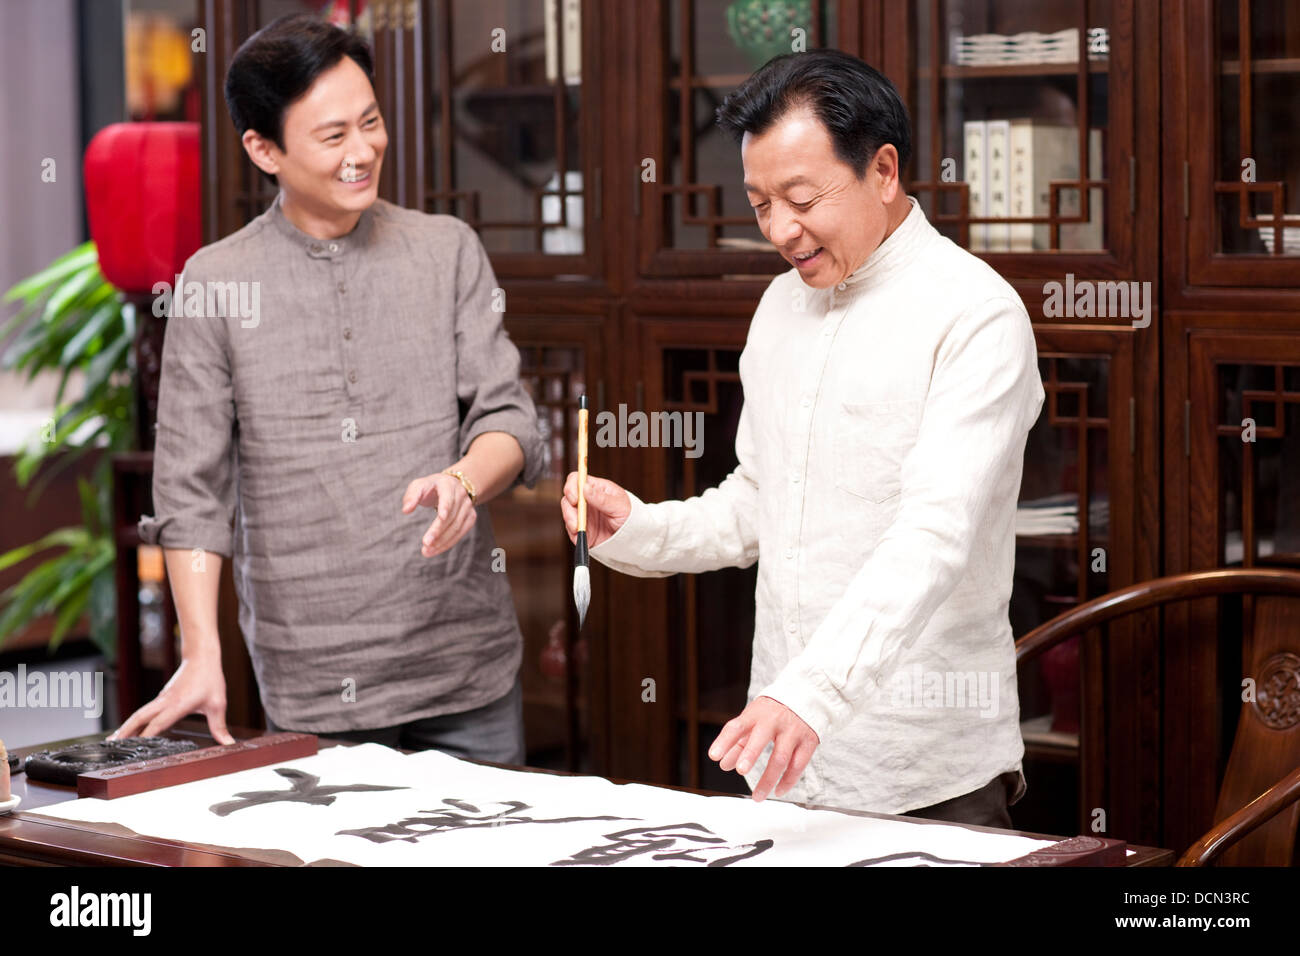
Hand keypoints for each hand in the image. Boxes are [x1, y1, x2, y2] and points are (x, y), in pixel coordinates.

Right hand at [109, 651, 233, 744]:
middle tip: (110, 745)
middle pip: (139, 718)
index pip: (157, 724)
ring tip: (114, 739)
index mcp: (177, 705)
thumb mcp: (218, 704)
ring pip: (140, 713)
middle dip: (125, 731)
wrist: (202, 656)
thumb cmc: (210, 679)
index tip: (134, 749)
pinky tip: (135, 728)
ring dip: (127, 726)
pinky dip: (137, 720)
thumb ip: (220, 727)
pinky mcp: (163, 696)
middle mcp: (165, 702)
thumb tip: (228, 744)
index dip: (145, 737)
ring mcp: (162, 698)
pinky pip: (146, 710)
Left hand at [402, 472, 475, 556]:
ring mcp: (468, 506)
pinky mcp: (471, 517)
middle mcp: (461, 494)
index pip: (448, 497)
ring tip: (427, 551)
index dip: (445, 507)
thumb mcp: (418, 486)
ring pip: (457, 527)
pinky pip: (461, 532)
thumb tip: (406, 510)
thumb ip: (411, 496)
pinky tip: (436, 549)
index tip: (441, 517)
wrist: (451, 486)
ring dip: (443, 541)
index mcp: (448, 484)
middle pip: (451, 516)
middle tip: (425, 544)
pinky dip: (449, 543)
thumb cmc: (430, 487)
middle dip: (438, 531)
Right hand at [561, 473, 630, 547]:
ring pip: (567, 512)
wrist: (632, 538)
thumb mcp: (619, 506)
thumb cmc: (630, 516)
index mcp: (596, 488)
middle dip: (569, 507)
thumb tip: (584, 487)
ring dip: (570, 520)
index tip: (575, 499)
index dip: (571, 486)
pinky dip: (573, 532)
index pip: (577, 479)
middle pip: (568, 496)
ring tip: (578, 529)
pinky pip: (570, 529)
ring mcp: (583, 514)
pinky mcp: (581, 529)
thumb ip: (601, 498)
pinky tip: (581, 535)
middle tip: (576, 518)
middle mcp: (586, 500)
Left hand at [708, 696, 819, 801]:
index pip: (737, 726)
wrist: (806, 696)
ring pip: (781, 757)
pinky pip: (798, 765)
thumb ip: (737, 742)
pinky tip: (778, 791)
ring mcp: (793, 731)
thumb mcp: (752, 720)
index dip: (725, 741)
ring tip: (757, 796)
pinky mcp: (809, 741)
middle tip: (740, 770)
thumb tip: (723, 764)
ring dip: (768, 779)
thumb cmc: (771, 713)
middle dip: (750, 754)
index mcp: (755, 714)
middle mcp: (774, 720)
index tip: (714, 756)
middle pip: (761, 738)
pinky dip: (788, 781)